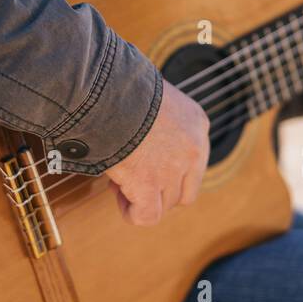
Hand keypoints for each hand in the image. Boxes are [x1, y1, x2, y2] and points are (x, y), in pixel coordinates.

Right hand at [105, 78, 208, 225]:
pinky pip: (147, 216)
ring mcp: (173, 168)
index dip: (167, 169)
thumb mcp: (154, 96)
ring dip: (144, 199)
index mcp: (197, 122)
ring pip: (166, 204)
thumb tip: (144, 143)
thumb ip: (160, 120)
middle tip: (133, 177)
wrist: (105, 88)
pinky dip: (134, 214)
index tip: (143, 159)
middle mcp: (194, 148)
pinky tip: (121, 200)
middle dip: (159, 190)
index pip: (193, 162)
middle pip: (184, 190)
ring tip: (121, 183)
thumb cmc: (120, 86)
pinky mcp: (148, 183)